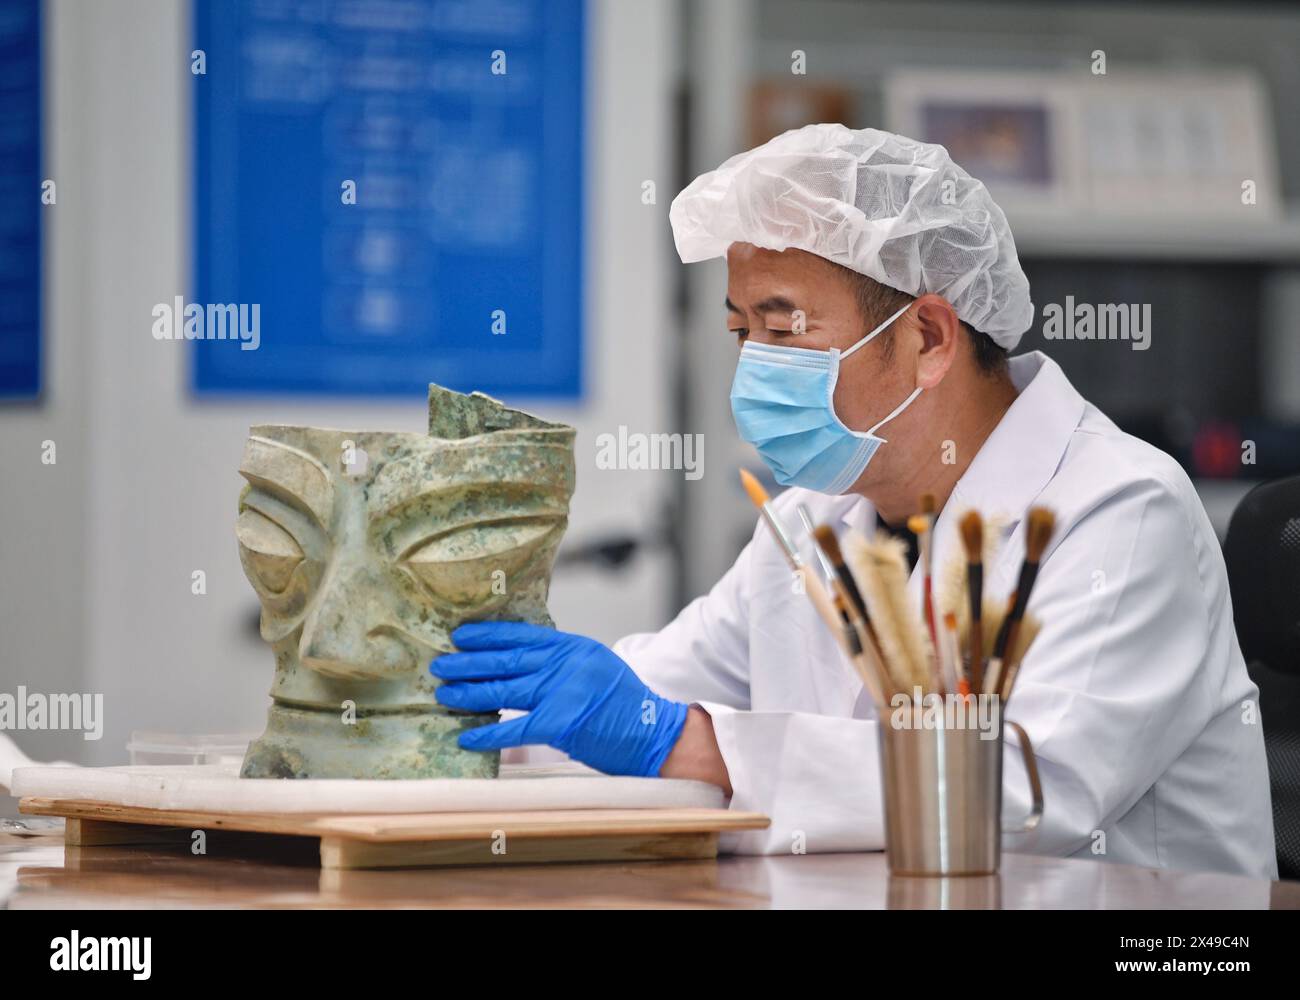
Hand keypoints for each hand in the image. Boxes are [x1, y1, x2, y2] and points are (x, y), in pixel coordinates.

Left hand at [430, 622, 688, 777]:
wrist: (653, 732)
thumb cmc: (624, 704)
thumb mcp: (595, 666)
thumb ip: (561, 662)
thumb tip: (519, 664)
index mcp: (573, 646)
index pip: (522, 635)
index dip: (488, 635)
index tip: (461, 635)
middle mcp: (565, 664)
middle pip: (507, 660)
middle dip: (469, 663)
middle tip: (440, 664)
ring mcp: (563, 692)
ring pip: (504, 690)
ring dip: (469, 693)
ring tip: (444, 694)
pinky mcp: (561, 724)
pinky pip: (514, 729)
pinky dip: (487, 735)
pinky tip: (466, 737)